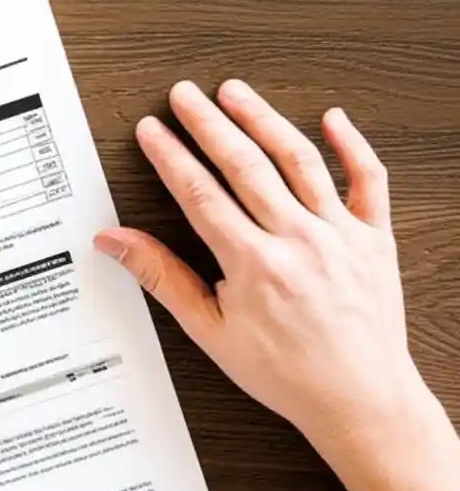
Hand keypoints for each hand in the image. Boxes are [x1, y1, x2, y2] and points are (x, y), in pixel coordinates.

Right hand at [94, 80, 425, 442]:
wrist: (360, 399)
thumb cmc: (287, 374)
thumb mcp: (210, 331)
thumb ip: (162, 278)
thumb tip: (116, 243)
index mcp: (253, 263)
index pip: (200, 193)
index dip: (171, 156)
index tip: (151, 130)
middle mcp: (298, 239)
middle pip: (244, 164)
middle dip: (208, 123)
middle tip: (183, 94)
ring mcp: (340, 233)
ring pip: (298, 159)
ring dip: (264, 118)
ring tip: (235, 91)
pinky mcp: (374, 238)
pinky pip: (368, 180)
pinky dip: (352, 145)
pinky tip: (333, 118)